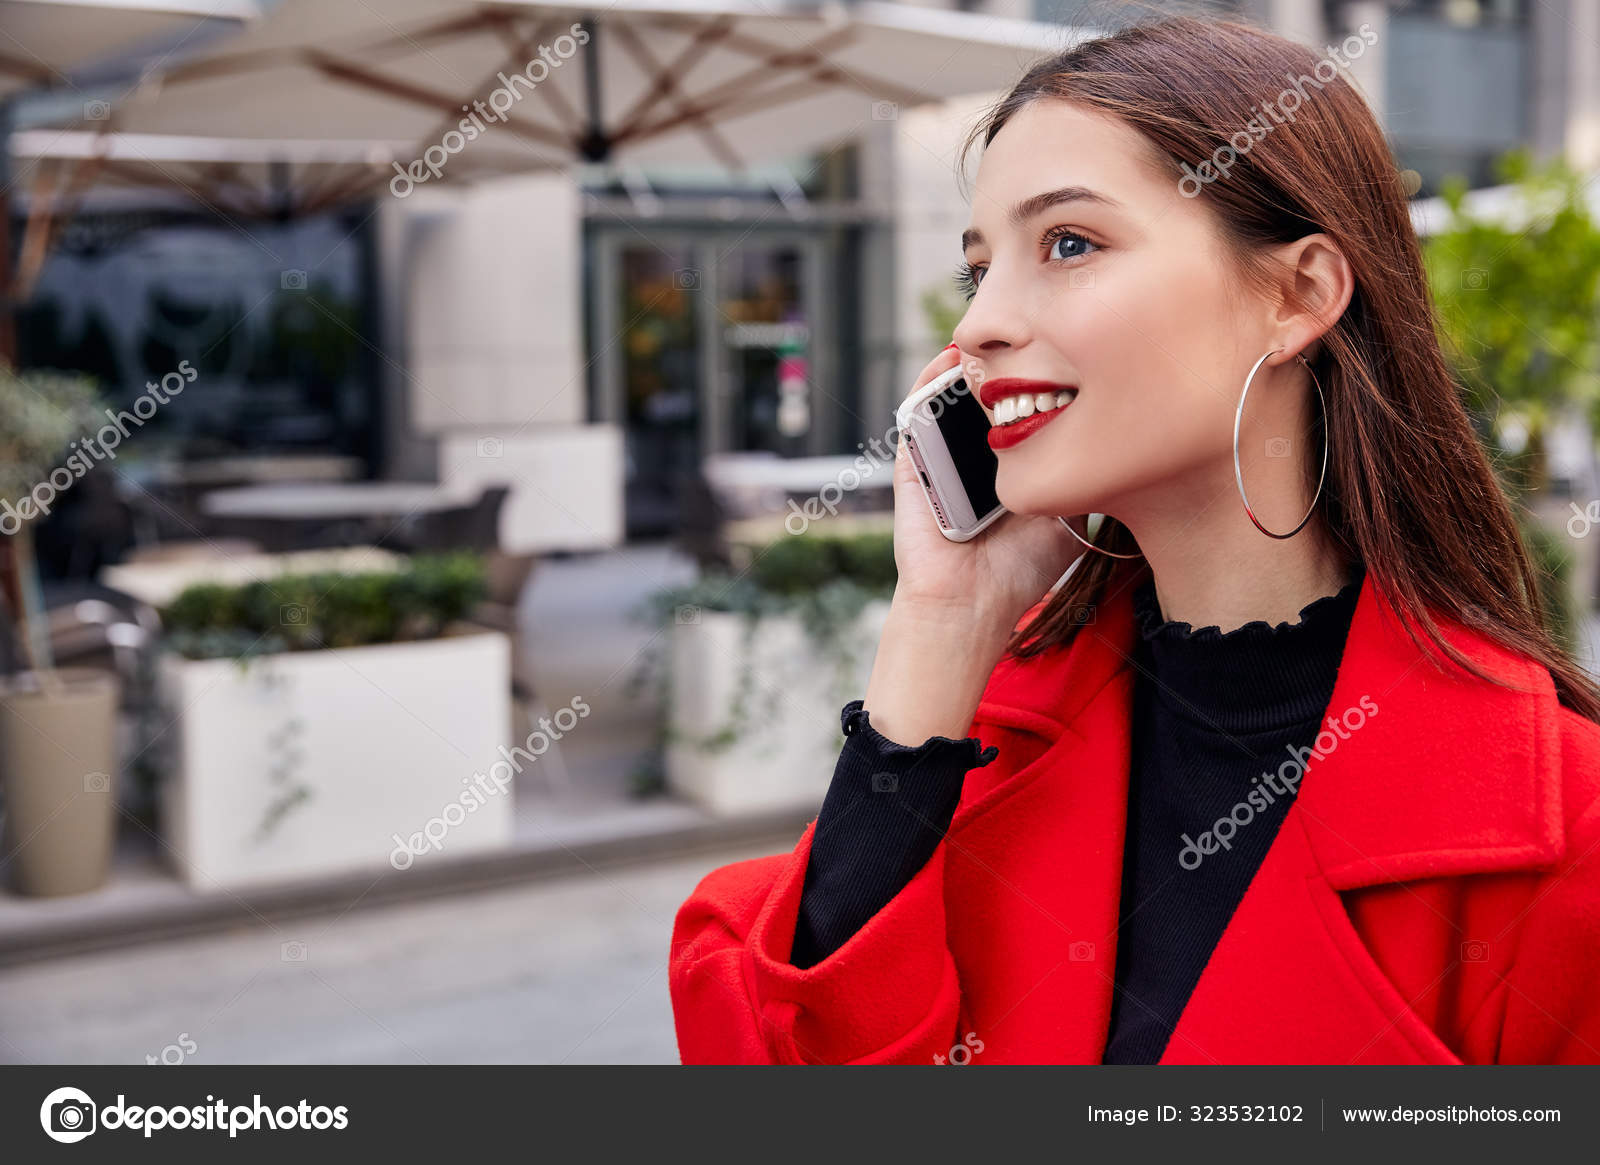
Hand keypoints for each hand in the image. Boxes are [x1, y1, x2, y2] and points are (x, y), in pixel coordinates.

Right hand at [888, 345, 1085, 632]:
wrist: (971, 605)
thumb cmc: (1019, 571)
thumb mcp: (1069, 516)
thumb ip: (1086, 480)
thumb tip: (1126, 440)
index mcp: (1006, 466)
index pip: (1020, 409)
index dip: (1038, 378)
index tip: (1065, 347)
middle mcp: (972, 456)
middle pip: (985, 396)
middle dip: (1004, 362)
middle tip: (1030, 327)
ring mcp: (940, 456)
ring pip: (949, 395)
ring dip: (966, 362)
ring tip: (991, 333)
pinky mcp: (911, 462)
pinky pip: (915, 410)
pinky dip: (929, 379)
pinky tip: (951, 358)